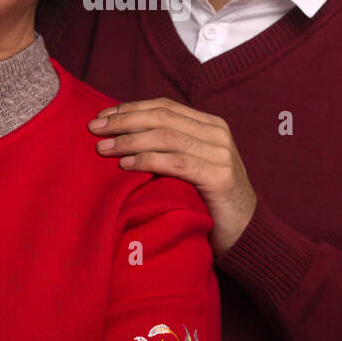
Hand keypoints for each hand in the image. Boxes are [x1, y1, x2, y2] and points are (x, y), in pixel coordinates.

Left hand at [88, 97, 256, 255]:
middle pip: (162, 117)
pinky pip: (175, 163)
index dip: (131, 108)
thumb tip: (123, 135)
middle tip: (94, 128)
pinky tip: (125, 165)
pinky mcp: (218, 177)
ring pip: (166, 136)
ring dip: (129, 140)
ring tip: (103, 148)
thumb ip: (171, 147)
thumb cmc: (210, 201)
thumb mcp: (193, 165)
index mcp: (210, 125)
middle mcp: (217, 133)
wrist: (247, 233)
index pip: (164, 106)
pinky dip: (147, 161)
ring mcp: (220, 154)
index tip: (103, 115)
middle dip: (124, 120)